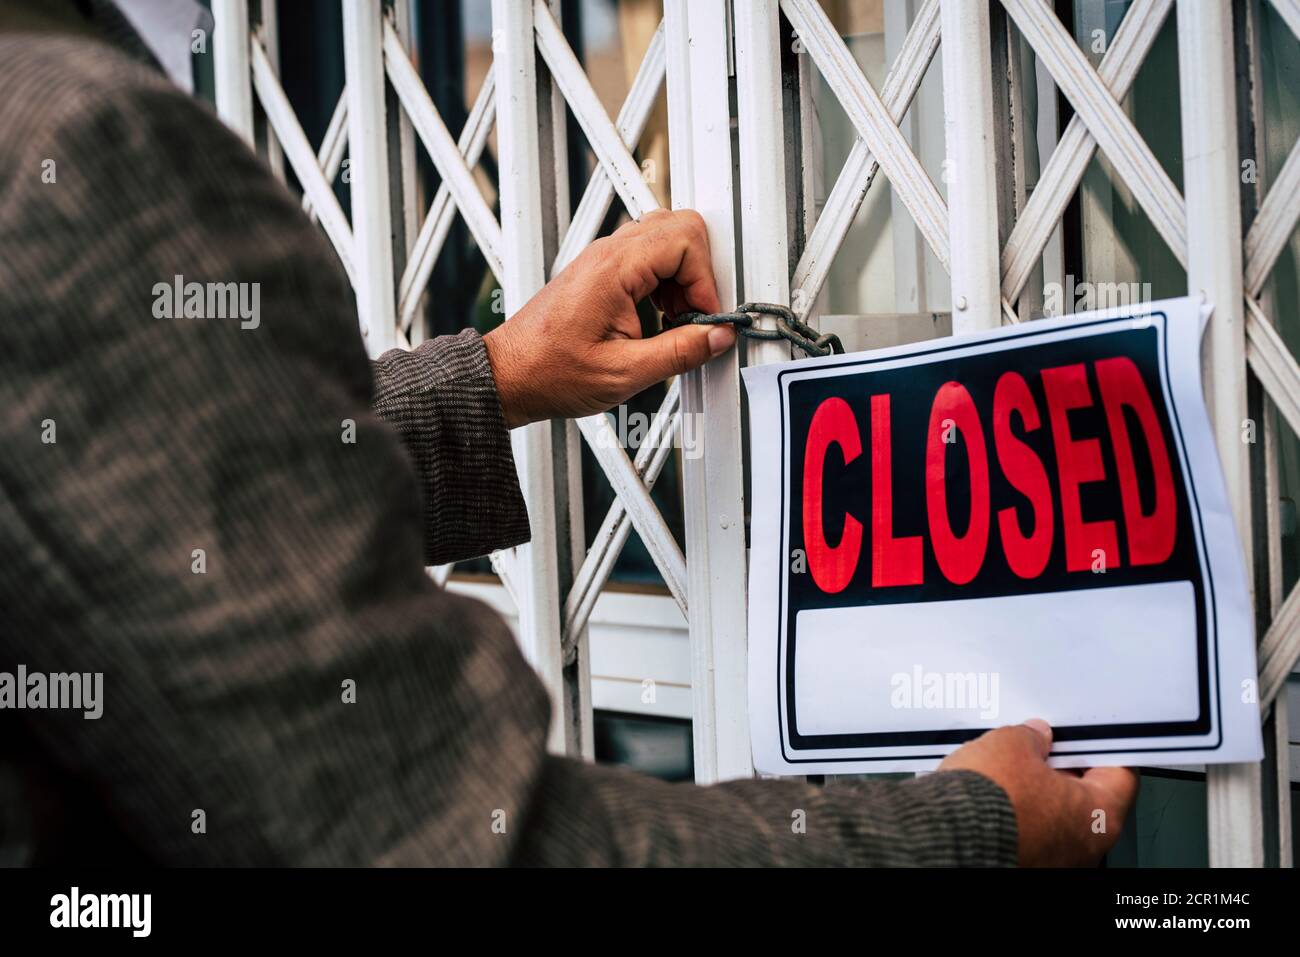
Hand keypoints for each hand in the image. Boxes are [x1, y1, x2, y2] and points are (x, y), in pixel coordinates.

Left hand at [482, 209, 735, 427]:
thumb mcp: (625, 372)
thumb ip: (680, 352)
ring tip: (675, 318)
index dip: (705, 282)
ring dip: (682, 276)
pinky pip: (647, 256)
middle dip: (699, 272)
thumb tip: (717, 337)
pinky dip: (664, 280)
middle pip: (681, 226)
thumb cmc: (550, 372)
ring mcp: (603, 257)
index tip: (703, 318)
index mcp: (614, 269)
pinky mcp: (601, 270)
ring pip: (665, 237)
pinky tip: (658, 316)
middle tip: (693, 315)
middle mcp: (608, 253)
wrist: (510, 375)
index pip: (686, 241)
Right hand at [938, 719, 1137, 865]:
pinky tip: (992, 790)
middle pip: (1083, 797)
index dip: (1101, 748)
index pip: (1120, 775)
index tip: (1090, 737)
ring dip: (1034, 791)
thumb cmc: (990, 801)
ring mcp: (1051, 860)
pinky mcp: (1021, 862)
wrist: (945, 833)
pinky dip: (1014, 811)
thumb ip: (1031, 737)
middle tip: (1040, 746)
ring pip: (1052, 815)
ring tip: (1007, 766)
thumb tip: (1033, 737)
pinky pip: (1026, 830)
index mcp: (1099, 818)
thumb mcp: (1013, 744)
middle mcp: (1082, 848)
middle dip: (1060, 768)